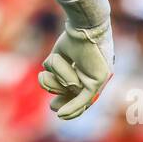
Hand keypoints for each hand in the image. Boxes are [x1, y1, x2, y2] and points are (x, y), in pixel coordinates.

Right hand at [39, 0, 114, 119]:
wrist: (85, 26)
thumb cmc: (73, 37)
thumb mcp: (61, 54)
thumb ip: (55, 67)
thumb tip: (45, 72)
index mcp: (88, 72)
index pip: (77, 93)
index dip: (65, 101)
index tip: (54, 106)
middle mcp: (94, 78)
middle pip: (73, 96)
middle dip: (63, 102)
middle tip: (53, 107)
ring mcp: (97, 80)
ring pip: (71, 93)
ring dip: (58, 81)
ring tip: (59, 66)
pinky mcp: (97, 81)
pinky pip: (82, 99)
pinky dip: (72, 108)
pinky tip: (61, 114)